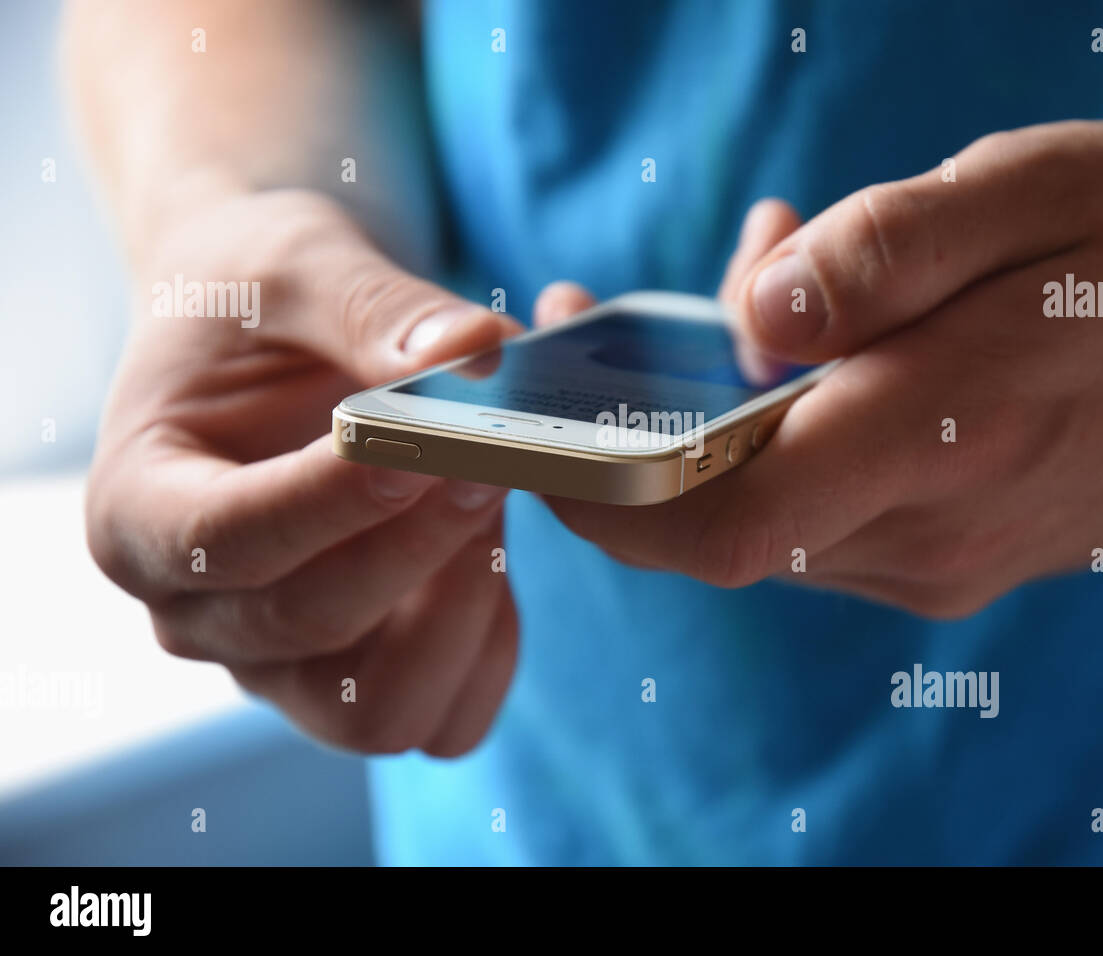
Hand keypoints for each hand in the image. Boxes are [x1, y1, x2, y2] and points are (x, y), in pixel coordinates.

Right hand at [87, 188, 581, 752]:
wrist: (276, 339)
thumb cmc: (261, 300)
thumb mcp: (299, 267)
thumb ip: (377, 309)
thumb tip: (479, 351)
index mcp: (136, 510)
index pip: (220, 540)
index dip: (329, 502)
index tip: (424, 446)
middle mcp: (198, 610)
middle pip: (311, 626)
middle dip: (419, 544)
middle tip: (498, 455)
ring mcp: (280, 662)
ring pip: (381, 709)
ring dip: (462, 612)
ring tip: (496, 502)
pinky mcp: (360, 680)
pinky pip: (442, 716)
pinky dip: (487, 650)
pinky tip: (497, 554)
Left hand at [544, 122, 1102, 616]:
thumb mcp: (1036, 194)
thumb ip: (889, 251)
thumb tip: (751, 309)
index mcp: (944, 432)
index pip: (725, 520)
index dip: (606, 497)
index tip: (535, 430)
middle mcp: (927, 530)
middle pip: (714, 526)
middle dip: (627, 440)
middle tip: (595, 317)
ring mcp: (933, 560)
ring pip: (758, 517)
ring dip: (703, 425)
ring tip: (732, 287)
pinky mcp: (938, 559)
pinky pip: (812, 513)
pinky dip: (768, 440)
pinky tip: (800, 346)